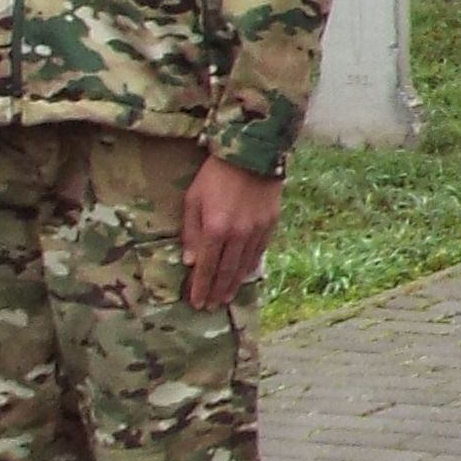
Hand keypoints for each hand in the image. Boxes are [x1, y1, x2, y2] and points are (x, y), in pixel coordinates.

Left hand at [181, 155, 282, 310]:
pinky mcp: (270, 225)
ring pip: (244, 266)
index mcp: (215, 229)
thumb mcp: (193, 199)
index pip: (206, 268)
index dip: (200, 287)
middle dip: (217, 291)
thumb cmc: (215, 174)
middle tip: (211, 307)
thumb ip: (191, 231)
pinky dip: (250, 267)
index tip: (196, 303)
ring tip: (226, 297)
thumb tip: (190, 261)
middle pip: (225, 272)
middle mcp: (237, 235)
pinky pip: (259, 253)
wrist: (252, 154)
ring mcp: (256, 232)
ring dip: (233, 284)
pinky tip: (244, 275)